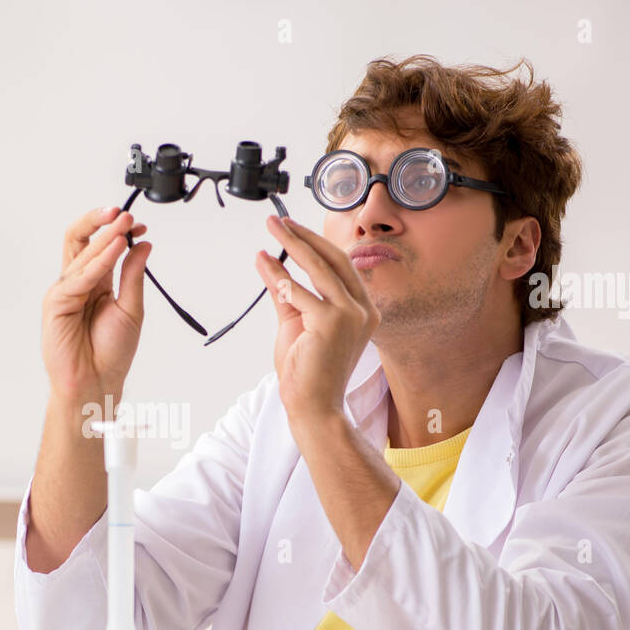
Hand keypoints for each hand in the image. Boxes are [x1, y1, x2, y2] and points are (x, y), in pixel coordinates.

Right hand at [42, 206, 150, 402]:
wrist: (97, 382)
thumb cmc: (111, 353)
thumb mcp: (131, 308)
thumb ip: (133, 276)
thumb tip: (143, 246)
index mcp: (97, 283)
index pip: (102, 246)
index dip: (118, 232)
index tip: (140, 226)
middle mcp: (79, 283)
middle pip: (80, 240)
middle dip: (102, 223)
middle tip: (125, 215)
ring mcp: (65, 292)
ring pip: (80, 254)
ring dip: (105, 238)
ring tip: (125, 227)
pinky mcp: (56, 303)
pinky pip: (77, 278)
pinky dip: (97, 262)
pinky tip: (115, 250)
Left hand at [255, 215, 378, 431]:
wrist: (313, 407)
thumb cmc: (306, 372)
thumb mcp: (295, 323)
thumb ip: (285, 290)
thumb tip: (267, 259)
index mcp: (362, 310)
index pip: (341, 266)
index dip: (316, 244)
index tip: (291, 229)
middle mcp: (364, 310)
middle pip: (335, 259)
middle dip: (305, 236)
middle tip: (279, 221)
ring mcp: (352, 315)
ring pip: (319, 269)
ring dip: (293, 244)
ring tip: (272, 229)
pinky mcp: (332, 323)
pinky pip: (300, 293)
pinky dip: (280, 278)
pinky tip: (265, 265)